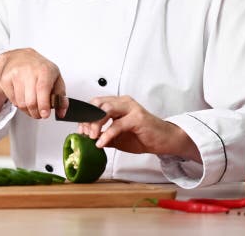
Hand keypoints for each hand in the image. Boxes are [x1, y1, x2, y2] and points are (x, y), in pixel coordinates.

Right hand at [0, 48, 67, 119]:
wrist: (19, 57)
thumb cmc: (40, 69)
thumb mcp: (56, 78)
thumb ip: (61, 96)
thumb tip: (61, 112)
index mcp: (44, 70)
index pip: (43, 88)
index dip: (44, 104)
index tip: (45, 114)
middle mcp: (29, 70)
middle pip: (31, 101)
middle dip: (36, 113)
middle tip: (39, 114)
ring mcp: (15, 74)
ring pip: (21, 103)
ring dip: (27, 110)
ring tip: (32, 105)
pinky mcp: (5, 80)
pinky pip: (13, 101)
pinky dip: (19, 104)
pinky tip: (23, 97)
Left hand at [77, 96, 201, 161]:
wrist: (165, 141)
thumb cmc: (142, 137)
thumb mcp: (118, 138)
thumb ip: (103, 135)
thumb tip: (86, 139)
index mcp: (117, 103)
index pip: (94, 104)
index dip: (85, 116)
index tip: (80, 130)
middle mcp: (123, 102)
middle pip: (97, 103)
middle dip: (87, 118)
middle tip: (84, 133)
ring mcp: (131, 108)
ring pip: (105, 110)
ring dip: (95, 124)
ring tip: (91, 137)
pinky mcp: (138, 117)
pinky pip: (117, 125)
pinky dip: (106, 134)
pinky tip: (101, 143)